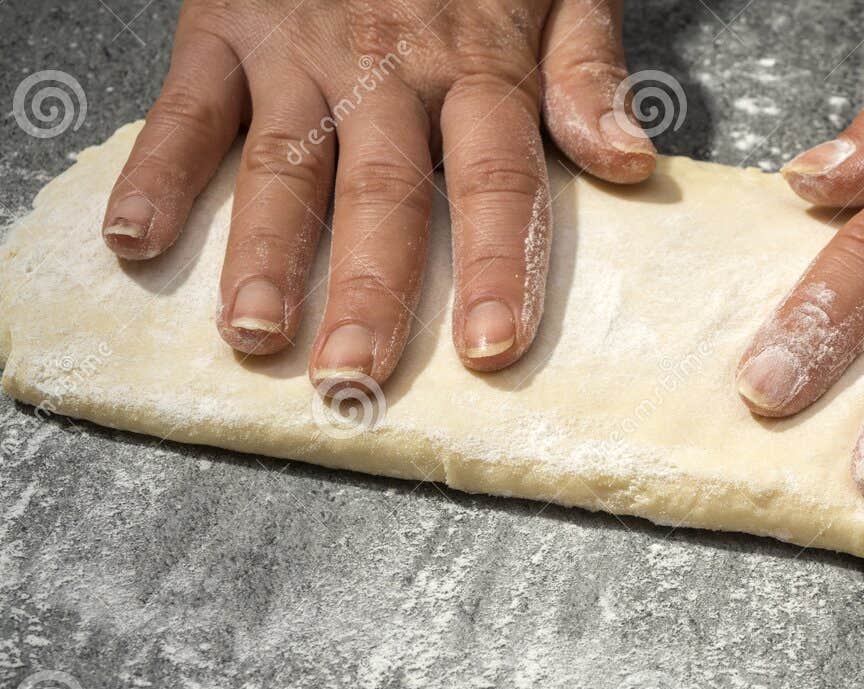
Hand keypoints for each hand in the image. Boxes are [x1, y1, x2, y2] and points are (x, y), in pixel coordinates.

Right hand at [101, 0, 654, 390]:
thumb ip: (587, 72)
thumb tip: (630, 163)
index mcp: (479, 66)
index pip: (497, 181)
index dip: (498, 265)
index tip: (493, 348)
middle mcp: (388, 69)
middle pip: (384, 193)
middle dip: (371, 292)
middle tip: (355, 380)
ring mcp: (300, 50)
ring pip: (284, 163)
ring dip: (264, 253)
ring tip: (256, 335)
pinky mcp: (226, 23)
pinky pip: (186, 106)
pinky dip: (156, 171)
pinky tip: (134, 240)